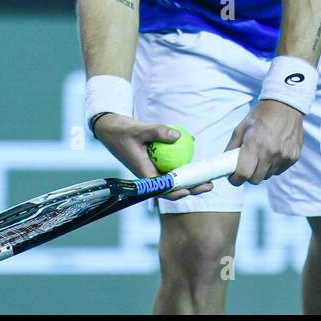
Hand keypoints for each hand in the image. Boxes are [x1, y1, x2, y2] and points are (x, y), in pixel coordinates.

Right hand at [93, 114, 213, 200]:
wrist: (111, 128)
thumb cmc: (122, 131)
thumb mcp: (139, 129)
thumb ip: (158, 131)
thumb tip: (179, 136)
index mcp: (143, 174)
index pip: (162, 188)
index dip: (176, 192)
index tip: (190, 190)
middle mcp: (150, 174)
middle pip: (173, 186)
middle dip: (192, 188)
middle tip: (209, 185)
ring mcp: (153, 169)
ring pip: (174, 177)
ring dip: (190, 178)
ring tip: (208, 176)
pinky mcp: (155, 162)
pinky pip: (172, 164)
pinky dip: (183, 162)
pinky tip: (194, 154)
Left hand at [226, 99, 303, 184]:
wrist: (286, 106)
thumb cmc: (260, 116)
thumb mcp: (241, 127)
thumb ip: (232, 147)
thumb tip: (226, 164)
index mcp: (254, 143)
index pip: (243, 173)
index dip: (235, 179)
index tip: (233, 178)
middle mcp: (270, 152)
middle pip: (255, 179)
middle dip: (248, 176)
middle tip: (246, 167)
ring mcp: (283, 155)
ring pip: (267, 176)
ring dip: (261, 170)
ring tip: (260, 155)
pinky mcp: (293, 157)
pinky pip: (278, 170)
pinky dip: (273, 166)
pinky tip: (272, 152)